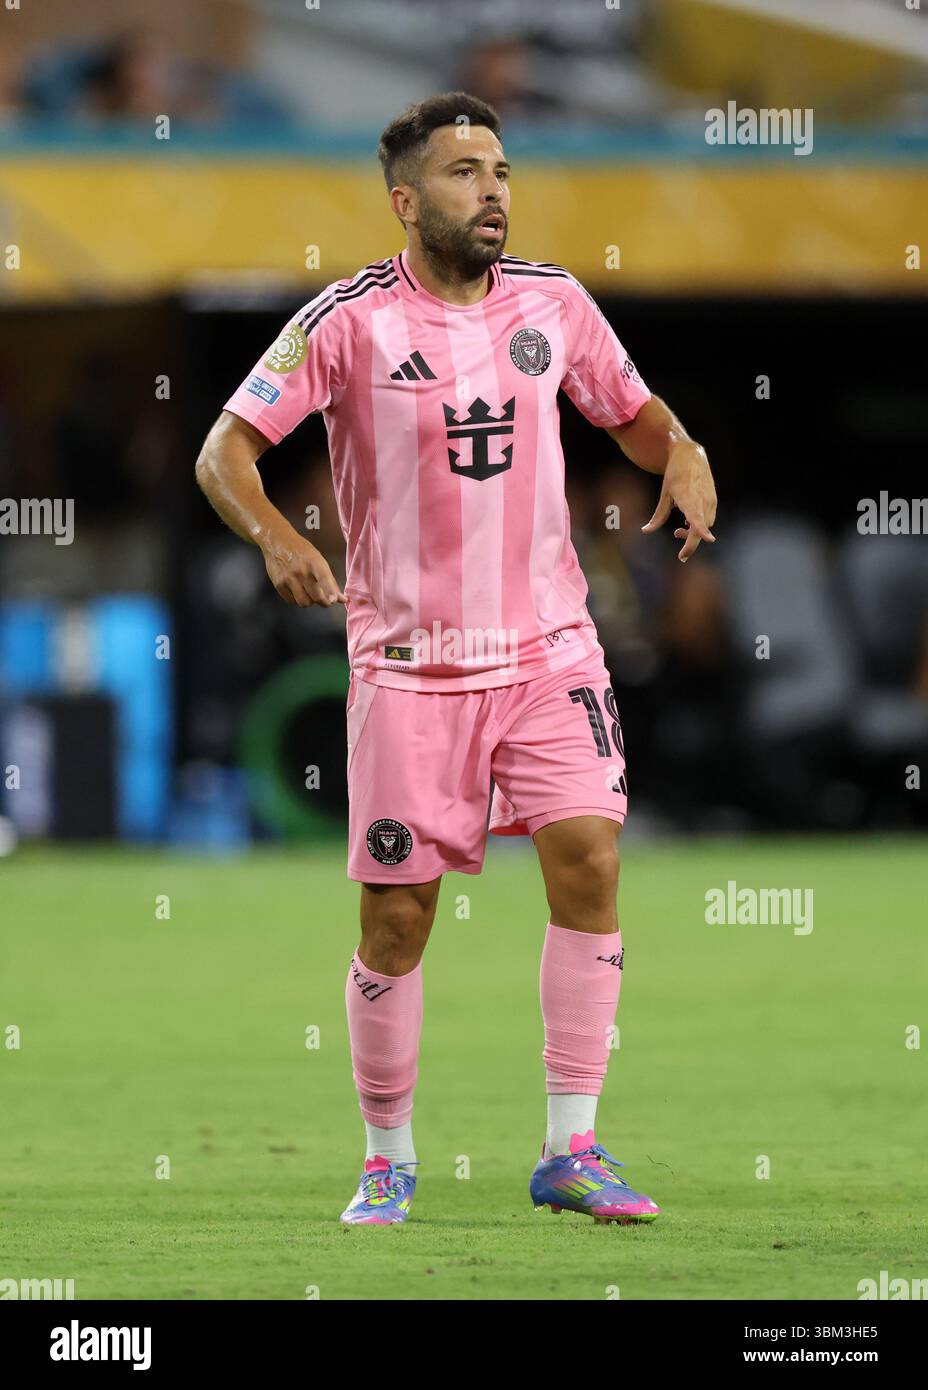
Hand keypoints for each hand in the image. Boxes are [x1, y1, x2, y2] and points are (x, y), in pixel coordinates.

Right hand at [262, 533, 347, 606]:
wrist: (277, 541)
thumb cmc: (301, 550)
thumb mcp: (318, 559)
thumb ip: (330, 580)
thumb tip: (341, 598)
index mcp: (314, 562)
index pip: (324, 579)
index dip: (330, 591)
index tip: (335, 600)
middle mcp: (301, 571)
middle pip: (315, 597)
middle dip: (324, 602)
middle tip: (327, 600)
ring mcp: (288, 579)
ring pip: (304, 602)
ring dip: (310, 602)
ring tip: (310, 593)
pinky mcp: (278, 584)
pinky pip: (291, 601)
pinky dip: (297, 600)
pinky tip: (298, 591)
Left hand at [641, 440, 716, 561]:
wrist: (691, 455)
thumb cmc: (675, 474)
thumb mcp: (664, 495)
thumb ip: (658, 516)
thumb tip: (646, 531)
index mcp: (688, 497)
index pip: (697, 517)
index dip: (702, 529)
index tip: (709, 540)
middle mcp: (702, 499)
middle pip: (701, 528)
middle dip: (691, 543)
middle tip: (681, 555)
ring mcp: (710, 499)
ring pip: (706, 525)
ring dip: (694, 532)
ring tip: (678, 529)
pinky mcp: (713, 499)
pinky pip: (708, 518)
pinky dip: (699, 523)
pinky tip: (688, 520)